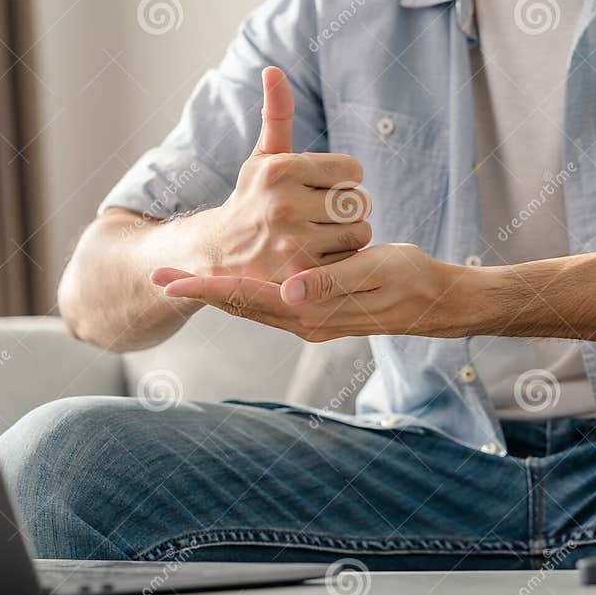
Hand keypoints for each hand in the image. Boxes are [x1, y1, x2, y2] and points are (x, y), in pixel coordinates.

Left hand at [153, 244, 480, 341]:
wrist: (435, 302)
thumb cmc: (410, 279)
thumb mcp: (375, 272)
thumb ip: (331, 282)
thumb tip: (289, 291)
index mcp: (313, 311)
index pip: (248, 297)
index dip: (207, 286)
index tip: (171, 280)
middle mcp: (304, 322)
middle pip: (240, 306)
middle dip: (200, 291)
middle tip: (160, 276)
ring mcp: (309, 322)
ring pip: (250, 308)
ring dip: (216, 294)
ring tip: (184, 280)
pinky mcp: (317, 315)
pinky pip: (267, 307)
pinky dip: (242, 295)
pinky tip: (231, 284)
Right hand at [197, 66, 371, 281]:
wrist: (218, 255)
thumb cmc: (251, 199)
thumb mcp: (262, 157)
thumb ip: (276, 114)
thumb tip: (273, 69)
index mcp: (281, 169)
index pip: (353, 169)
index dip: (343, 179)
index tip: (322, 188)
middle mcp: (285, 204)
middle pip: (360, 202)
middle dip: (347, 208)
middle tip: (321, 215)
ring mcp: (293, 241)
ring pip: (359, 232)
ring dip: (347, 235)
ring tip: (319, 235)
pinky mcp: (301, 273)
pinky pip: (349, 260)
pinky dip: (340, 260)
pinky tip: (317, 257)